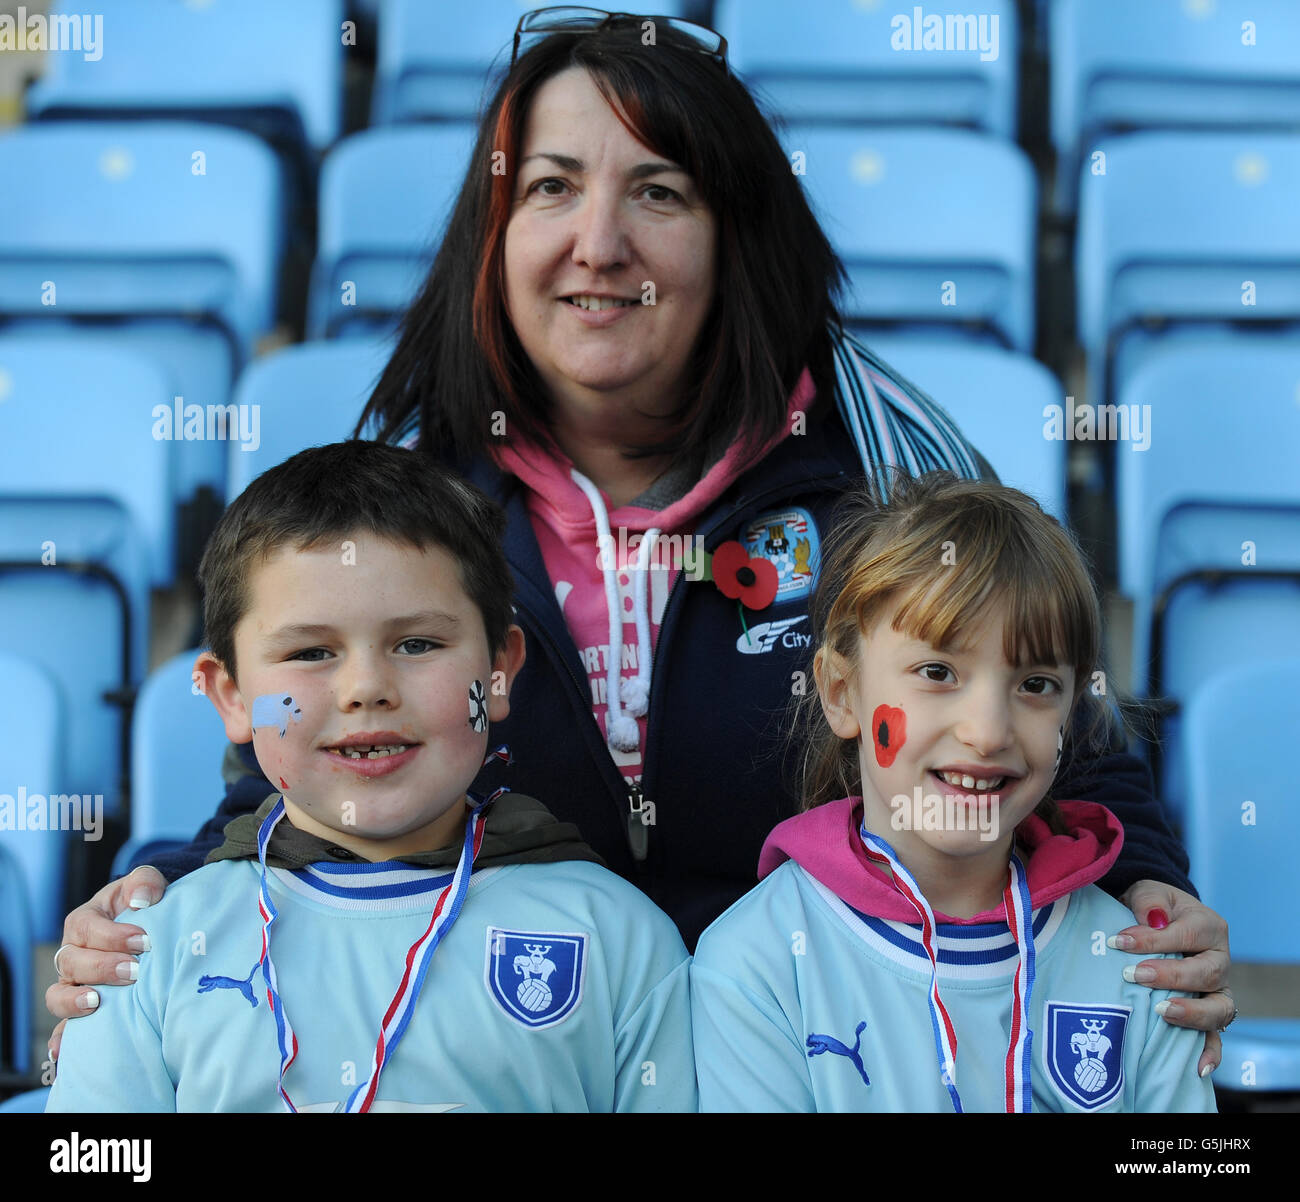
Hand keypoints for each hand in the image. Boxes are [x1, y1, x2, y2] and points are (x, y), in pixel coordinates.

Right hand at [44, 866, 166, 1060]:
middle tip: (134, 971)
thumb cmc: (143, 905)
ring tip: (97, 1002)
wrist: (150, 925)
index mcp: (84, 922)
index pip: (87, 928)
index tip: (143, 940)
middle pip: (72, 962)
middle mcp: (73, 953)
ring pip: (59, 995)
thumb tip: (143, 898)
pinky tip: (65, 1052)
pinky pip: (64, 1027)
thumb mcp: (144, 885)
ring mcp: (73, 983)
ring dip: (75, 1002)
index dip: (112, 936)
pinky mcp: (80, 1009)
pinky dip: (62, 1039)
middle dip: (102, 967)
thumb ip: (144, 882)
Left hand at [1113, 879, 1231, 1078]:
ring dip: (1191, 1013)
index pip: (1186, 935)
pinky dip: (1210, 1052)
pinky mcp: (1208, 1011)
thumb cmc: (1151, 907)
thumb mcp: (1147, 892)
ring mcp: (1217, 989)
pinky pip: (1215, 1036)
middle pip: (1205, 973)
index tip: (1118, 942)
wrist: (1156, 919)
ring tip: (1162, 1012)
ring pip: (1219, 1008)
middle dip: (1170, 977)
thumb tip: (1153, 919)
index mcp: (1208, 926)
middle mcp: (1219, 959)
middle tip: (1134, 975)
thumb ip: (1150, 901)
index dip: (1153, 940)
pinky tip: (1197, 1066)